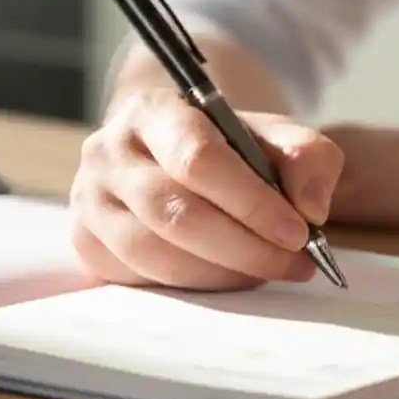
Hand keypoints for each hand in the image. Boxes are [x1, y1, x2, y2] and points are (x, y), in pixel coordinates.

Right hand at [69, 88, 343, 289]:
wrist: (176, 159)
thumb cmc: (230, 149)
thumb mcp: (277, 137)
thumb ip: (308, 159)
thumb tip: (311, 209)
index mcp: (154, 112)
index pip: (198, 159)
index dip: (251, 202)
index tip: (298, 232)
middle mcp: (108, 152)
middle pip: (176, 214)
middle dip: (245, 248)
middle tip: (296, 264)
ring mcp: (90, 201)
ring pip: (156, 254)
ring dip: (223, 274)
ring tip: (268, 270)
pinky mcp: (88, 244)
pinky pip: (141, 279)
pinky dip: (194, 286)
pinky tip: (229, 276)